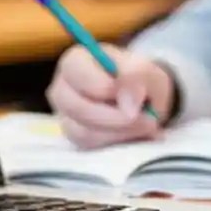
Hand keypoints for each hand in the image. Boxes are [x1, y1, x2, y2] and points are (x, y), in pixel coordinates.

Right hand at [46, 44, 175, 149]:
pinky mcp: (75, 140)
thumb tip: (128, 103)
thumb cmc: (137, 78)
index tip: (136, 95)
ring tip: (147, 127)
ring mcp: (65, 117)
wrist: (141, 99)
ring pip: (84, 133)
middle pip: (77, 108)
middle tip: (148, 119)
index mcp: (75, 62)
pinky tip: (137, 135)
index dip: (106, 86)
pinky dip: (119, 144)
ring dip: (121, 133)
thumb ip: (136, 77)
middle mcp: (62, 89)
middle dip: (116, 118)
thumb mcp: (145, 69)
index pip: (78, 74)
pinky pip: (92, 149)